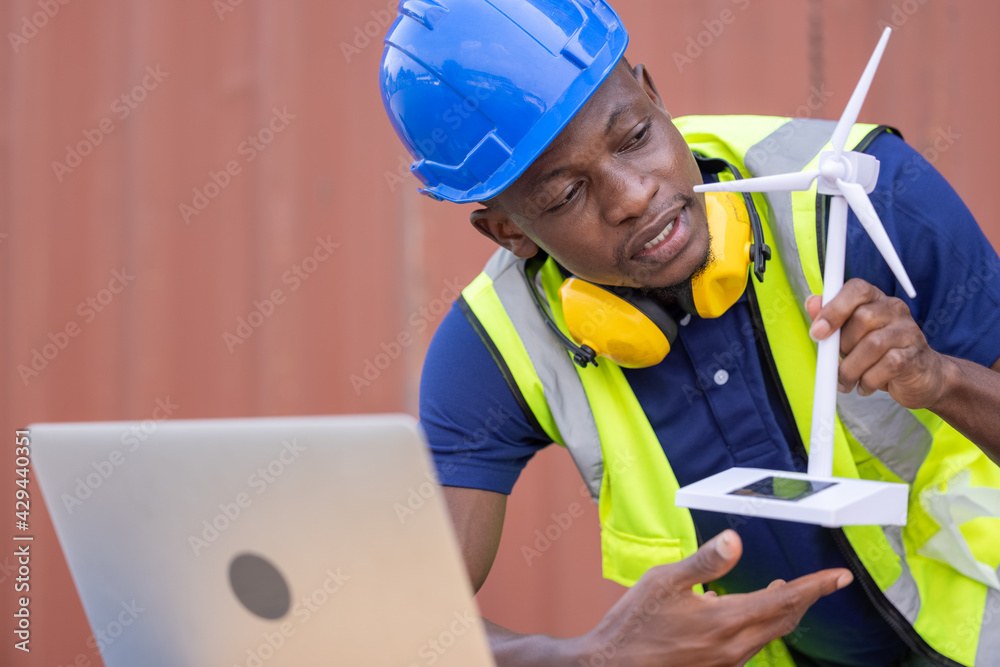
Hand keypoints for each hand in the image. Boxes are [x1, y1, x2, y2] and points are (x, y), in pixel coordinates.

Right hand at [576, 530, 851, 666]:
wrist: (613, 664)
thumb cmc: (635, 623)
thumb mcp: (665, 581)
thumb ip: (705, 561)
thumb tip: (735, 540)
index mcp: (726, 620)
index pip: (785, 600)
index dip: (815, 587)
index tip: (838, 578)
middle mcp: (733, 645)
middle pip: (784, 619)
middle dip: (804, 599)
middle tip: (819, 583)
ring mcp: (726, 661)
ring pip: (770, 634)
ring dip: (783, 612)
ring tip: (785, 593)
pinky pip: (751, 646)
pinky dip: (760, 626)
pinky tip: (744, 615)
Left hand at [806, 278, 951, 409]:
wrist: (921, 377)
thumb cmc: (878, 353)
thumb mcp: (850, 335)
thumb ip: (830, 319)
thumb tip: (811, 302)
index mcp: (876, 299)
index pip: (857, 289)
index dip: (834, 308)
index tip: (817, 333)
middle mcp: (895, 310)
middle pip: (863, 317)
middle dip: (843, 345)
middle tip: (836, 363)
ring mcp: (908, 332)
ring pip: (873, 344)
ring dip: (851, 368)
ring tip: (845, 381)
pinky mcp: (915, 357)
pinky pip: (887, 366)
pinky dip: (868, 381)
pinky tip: (864, 386)